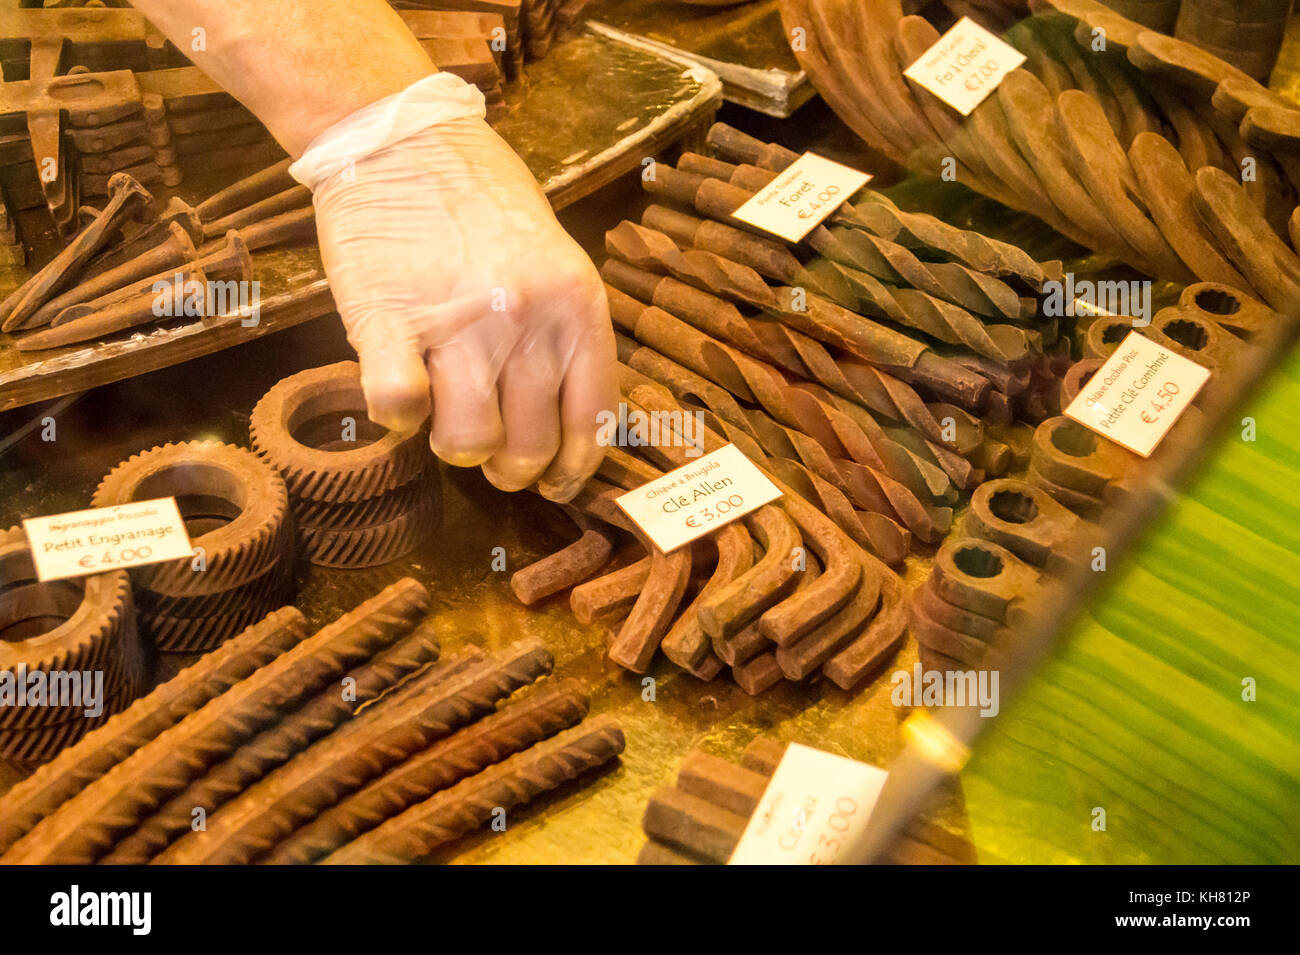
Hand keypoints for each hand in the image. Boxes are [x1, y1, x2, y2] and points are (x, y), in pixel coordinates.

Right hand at [309, 113, 616, 501]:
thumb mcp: (557, 261)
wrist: (401, 140)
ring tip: (444, 413)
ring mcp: (460, 322)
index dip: (573, 468)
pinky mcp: (388, 321)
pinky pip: (400, 408)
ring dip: (454, 446)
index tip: (556, 481)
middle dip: (509, 467)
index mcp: (579, 306)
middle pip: (529, 447)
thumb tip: (565, 424)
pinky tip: (401, 390)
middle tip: (490, 451)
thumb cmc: (483, 204)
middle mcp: (528, 319)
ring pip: (468, 442)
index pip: (592, 421)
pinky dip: (398, 417)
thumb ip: (566, 335)